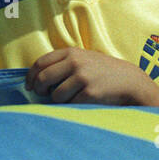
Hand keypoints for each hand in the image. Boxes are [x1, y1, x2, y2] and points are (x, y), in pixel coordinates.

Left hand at [27, 49, 158, 105]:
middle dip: (39, 90)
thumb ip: (63, 63)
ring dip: (58, 101)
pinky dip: (71, 106)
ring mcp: (83, 77)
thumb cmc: (103, 72)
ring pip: (55, 95)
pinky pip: (69, 104)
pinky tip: (81, 102)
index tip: (29, 86)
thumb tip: (36, 78)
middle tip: (43, 95)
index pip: (40, 63)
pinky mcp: (89, 93)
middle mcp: (75, 62)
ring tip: (70, 98)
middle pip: (43, 79)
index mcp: (71, 52)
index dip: (31, 76)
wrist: (129, 81)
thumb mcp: (84, 59)